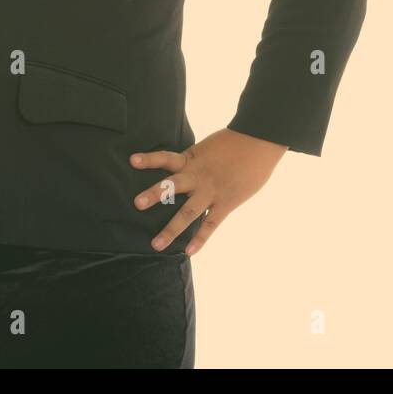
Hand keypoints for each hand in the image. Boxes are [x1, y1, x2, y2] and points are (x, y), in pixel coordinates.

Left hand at [130, 127, 287, 255]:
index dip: (149, 159)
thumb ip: (197, 160)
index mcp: (192, 158)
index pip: (166, 158)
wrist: (260, 141)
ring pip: (188, 211)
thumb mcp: (211, 147)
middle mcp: (198, 175)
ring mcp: (211, 191)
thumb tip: (186, 168)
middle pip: (171, 186)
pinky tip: (189, 252)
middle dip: (154, 195)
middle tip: (135, 204)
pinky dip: (200, 239)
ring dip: (171, 228)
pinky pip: (210, 224)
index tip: (132, 161)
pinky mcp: (226, 203)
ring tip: (155, 244)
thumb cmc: (237, 142)